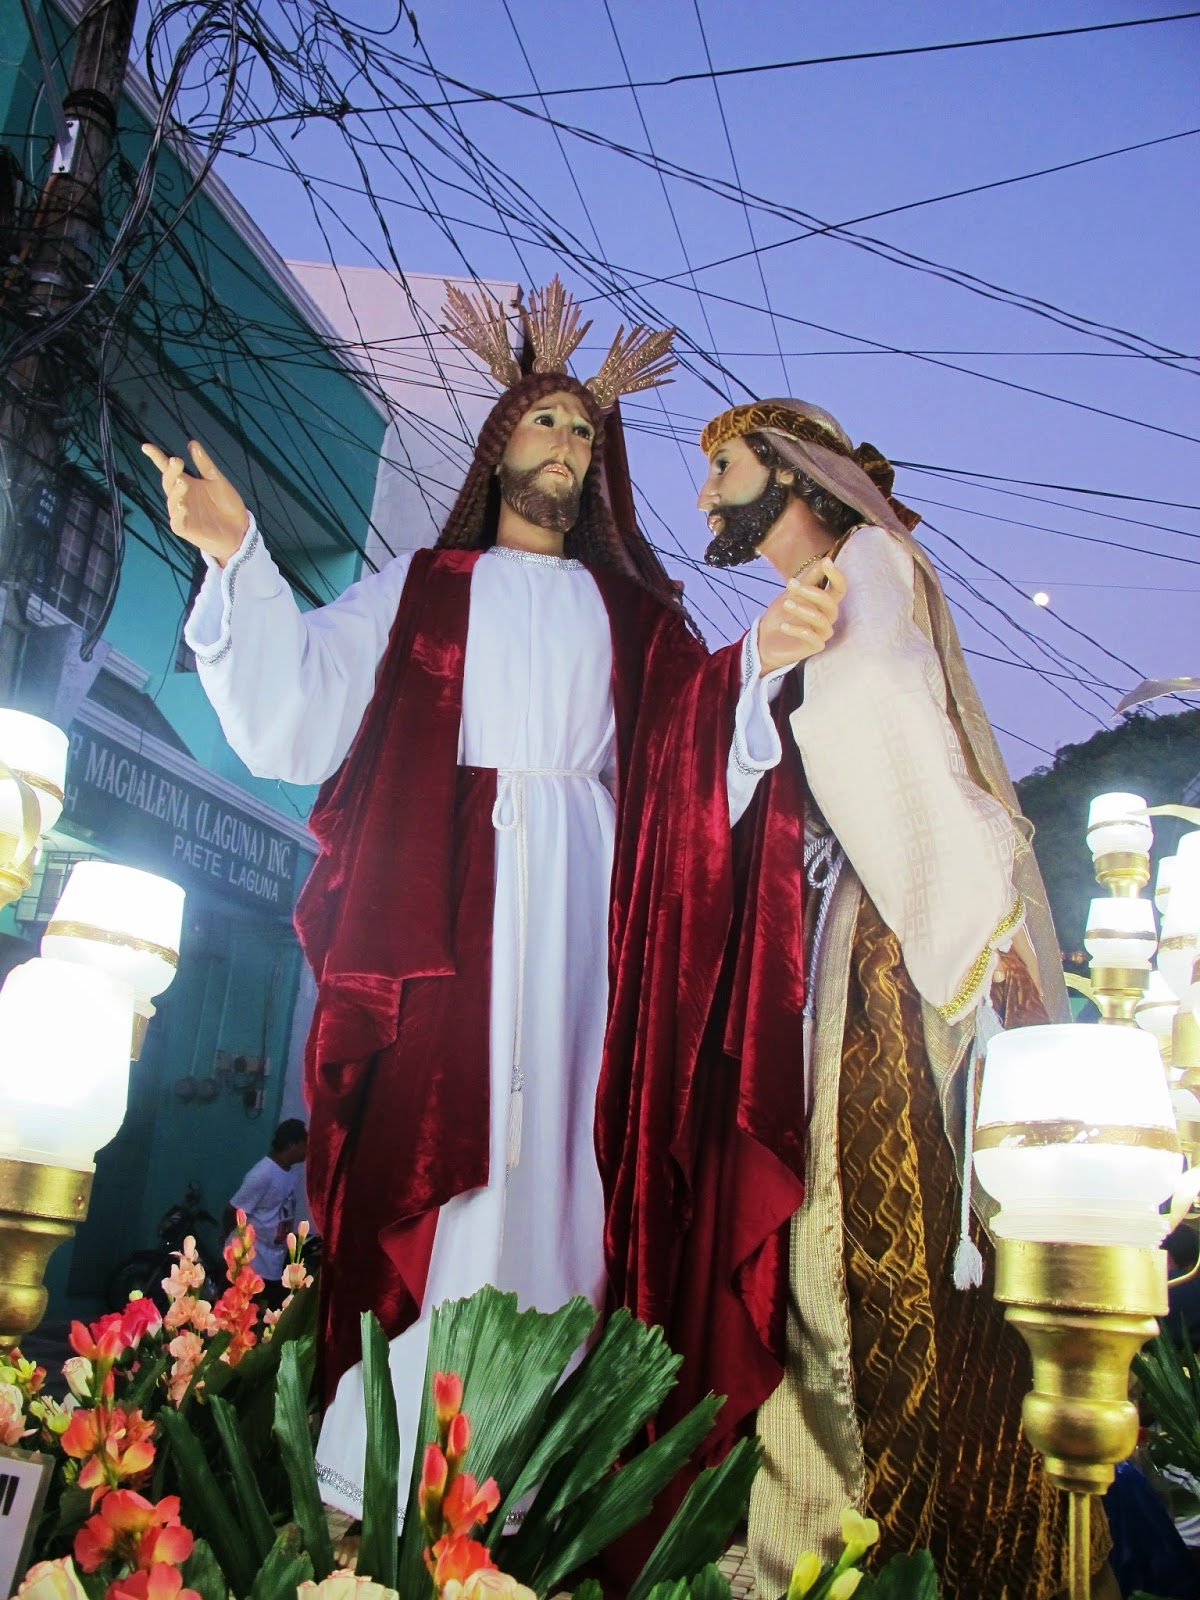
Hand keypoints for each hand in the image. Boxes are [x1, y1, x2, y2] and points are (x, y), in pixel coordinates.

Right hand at [141, 439, 249, 567]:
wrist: (240, 530)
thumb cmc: (227, 505)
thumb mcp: (217, 480)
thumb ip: (205, 464)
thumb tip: (192, 443)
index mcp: (186, 483)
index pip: (167, 469)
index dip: (157, 458)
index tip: (146, 446)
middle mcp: (180, 497)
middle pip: (169, 482)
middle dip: (171, 472)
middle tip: (177, 461)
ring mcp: (181, 513)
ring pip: (172, 501)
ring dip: (176, 491)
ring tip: (182, 481)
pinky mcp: (185, 529)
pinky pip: (177, 521)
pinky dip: (178, 513)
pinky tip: (183, 506)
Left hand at [757, 557, 846, 675]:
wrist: (766, 639)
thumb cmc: (782, 613)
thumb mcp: (792, 592)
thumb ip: (809, 578)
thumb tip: (824, 560)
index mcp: (825, 601)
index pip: (839, 588)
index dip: (836, 576)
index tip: (826, 562)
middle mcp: (828, 616)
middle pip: (830, 602)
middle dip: (810, 591)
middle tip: (790, 584)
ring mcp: (823, 632)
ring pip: (820, 619)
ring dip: (802, 610)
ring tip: (785, 604)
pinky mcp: (815, 646)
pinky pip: (811, 638)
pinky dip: (797, 630)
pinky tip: (783, 626)